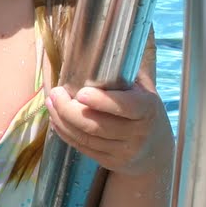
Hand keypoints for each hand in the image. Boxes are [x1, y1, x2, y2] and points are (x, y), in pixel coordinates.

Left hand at [46, 82, 172, 176]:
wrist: (155, 150)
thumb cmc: (144, 110)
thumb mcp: (145, 90)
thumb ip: (127, 73)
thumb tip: (102, 44)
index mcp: (147, 110)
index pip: (125, 106)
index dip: (102, 101)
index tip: (80, 92)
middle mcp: (137, 133)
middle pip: (96, 124)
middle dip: (69, 109)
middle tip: (55, 93)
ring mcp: (123, 151)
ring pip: (85, 137)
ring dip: (62, 120)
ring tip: (51, 102)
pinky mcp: (109, 161)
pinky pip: (82, 147)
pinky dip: (65, 133)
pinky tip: (56, 120)